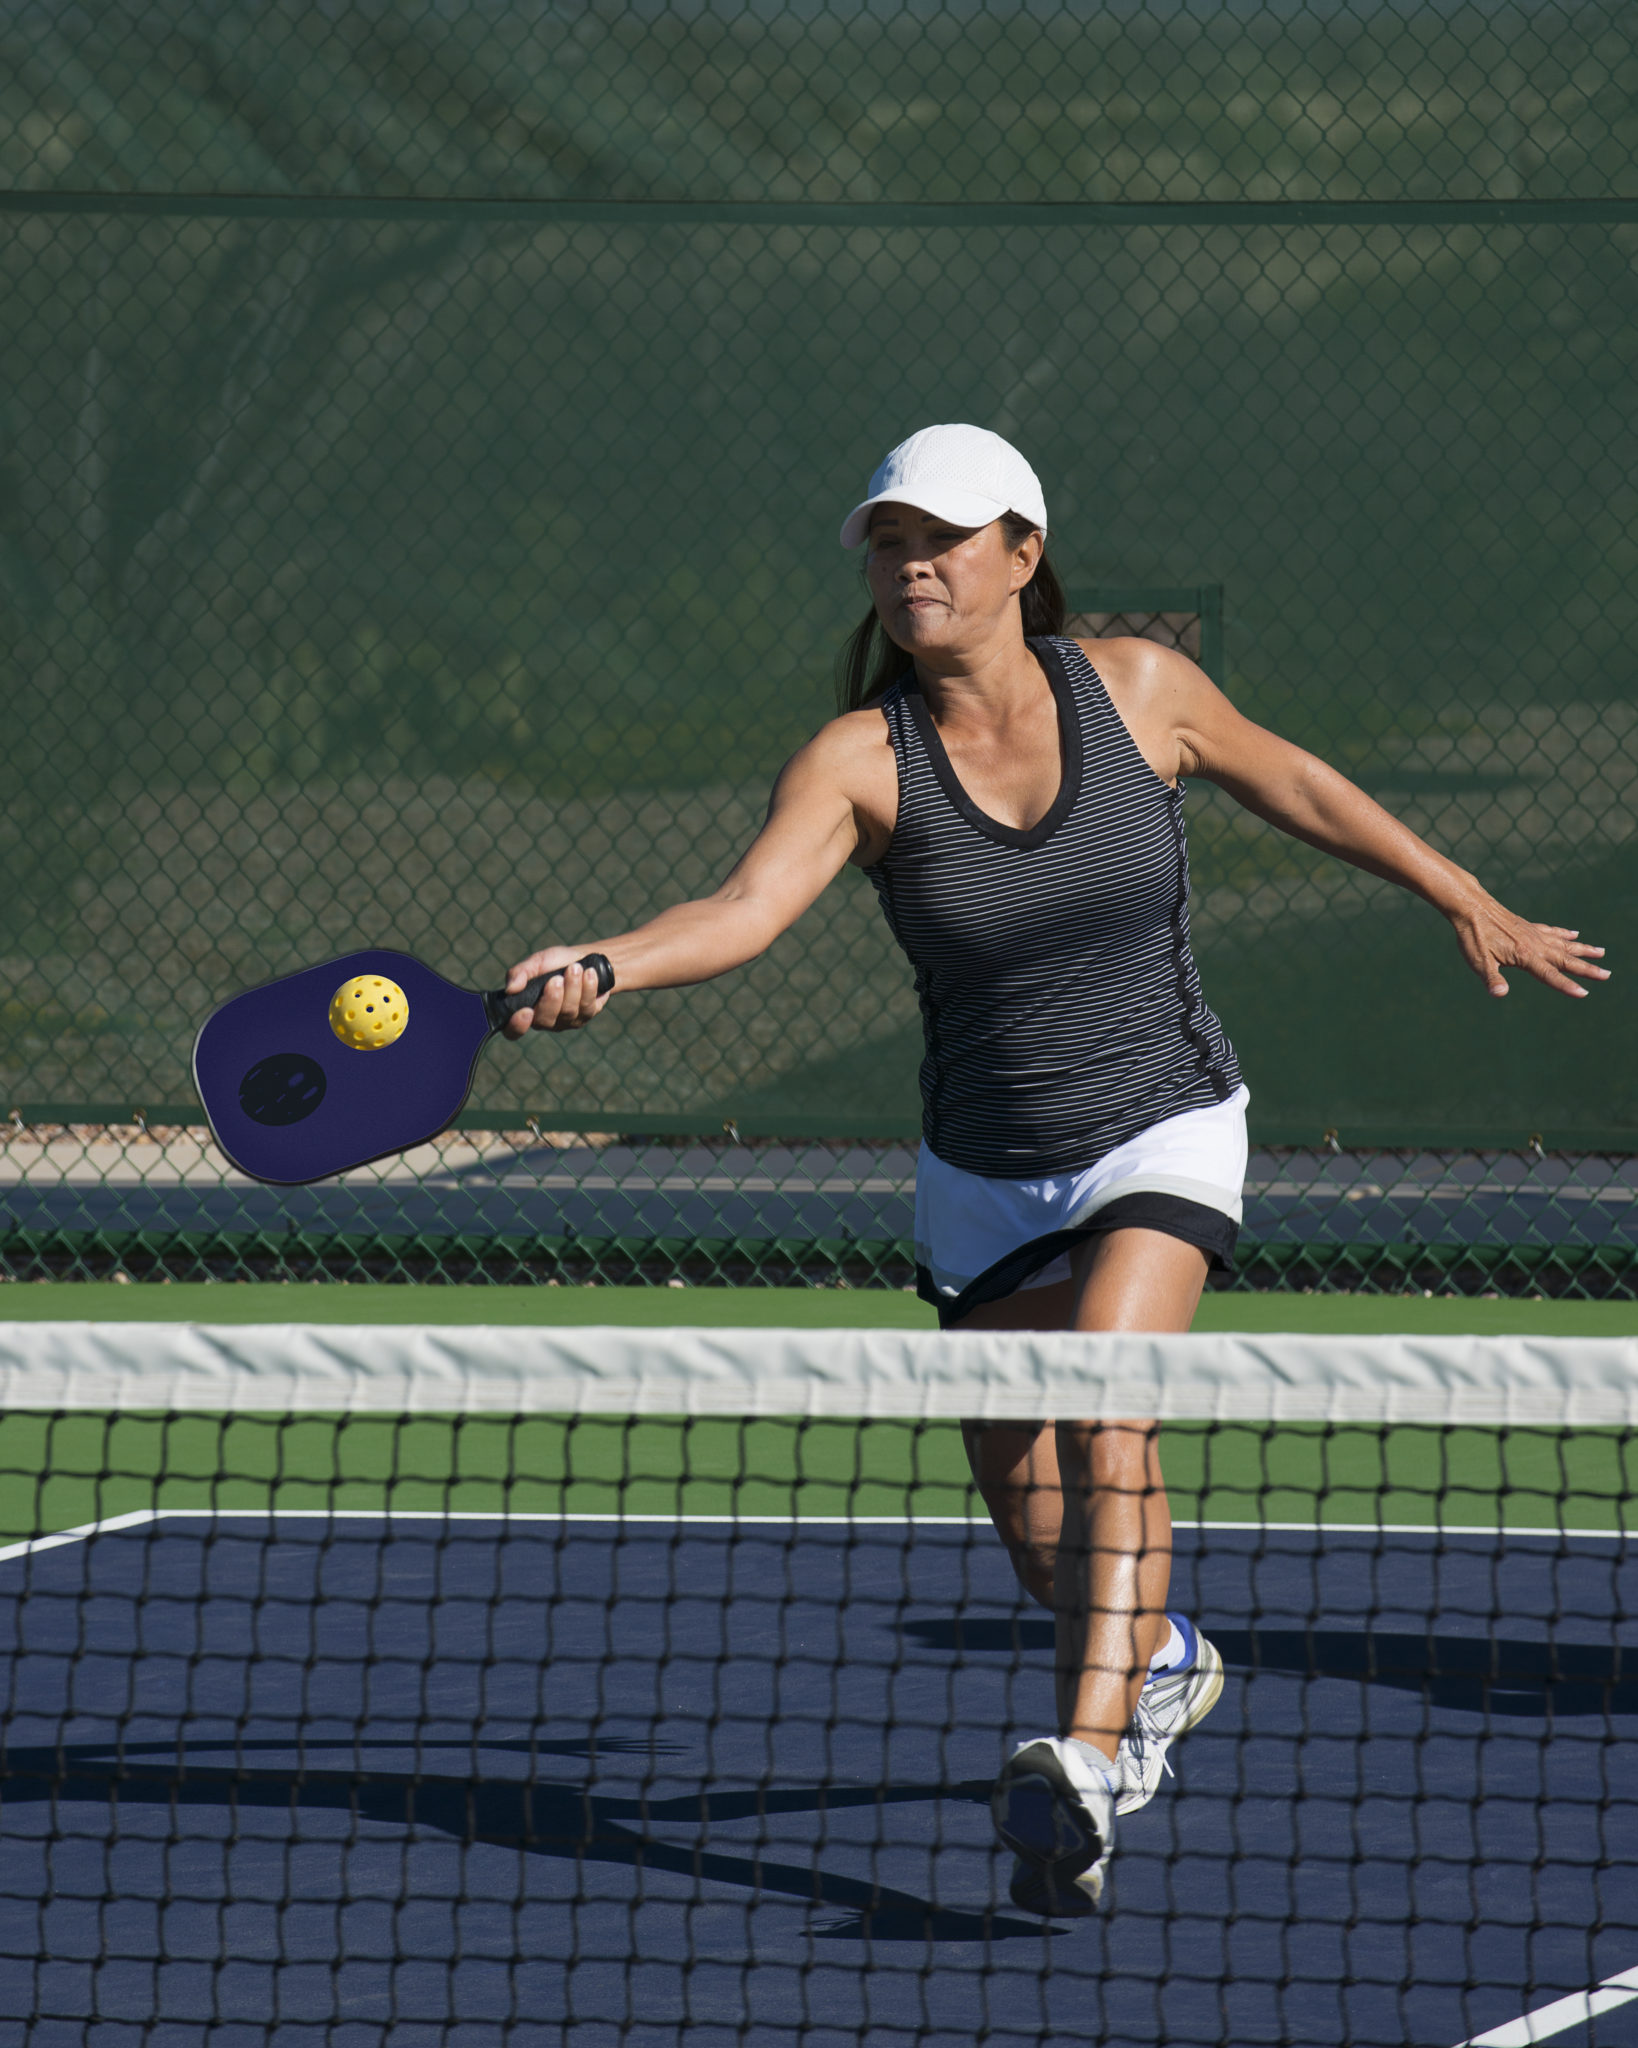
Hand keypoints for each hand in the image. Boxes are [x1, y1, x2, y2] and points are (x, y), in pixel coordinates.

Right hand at [501, 947, 611, 1035]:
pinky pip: (587, 1007)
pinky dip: (588, 988)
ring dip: (572, 987)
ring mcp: (566, 1020)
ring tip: (575, 968)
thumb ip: (520, 973)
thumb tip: (510, 989)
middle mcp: (545, 1020)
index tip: (527, 1010)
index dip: (518, 1026)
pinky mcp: (586, 1015)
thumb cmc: (555, 963)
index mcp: (526, 1010)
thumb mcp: (535, 963)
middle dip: (553, 998)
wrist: (584, 958)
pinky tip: (589, 973)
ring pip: (568, 1011)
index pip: (514, 1031)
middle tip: (557, 978)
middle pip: (546, 1020)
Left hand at [1448, 893, 1608, 998]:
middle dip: (1587, 968)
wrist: (1470, 907)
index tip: (1584, 993)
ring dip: (1583, 949)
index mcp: (1525, 955)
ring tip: (1601, 953)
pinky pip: (1552, 930)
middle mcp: (1535, 943)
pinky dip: (1565, 933)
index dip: (1566, 985)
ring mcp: (1533, 933)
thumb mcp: (1478, 962)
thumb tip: (1500, 995)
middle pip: (1566, 959)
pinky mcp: (1528, 925)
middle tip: (1607, 974)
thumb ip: (1492, 979)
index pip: (1550, 975)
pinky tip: (1575, 934)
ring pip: (1564, 943)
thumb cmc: (1473, 936)